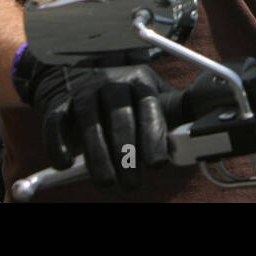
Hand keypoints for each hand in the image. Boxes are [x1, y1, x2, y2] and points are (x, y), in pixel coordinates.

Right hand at [21, 54, 171, 189]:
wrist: (78, 71)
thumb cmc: (124, 96)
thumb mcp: (150, 95)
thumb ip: (173, 111)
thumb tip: (199, 128)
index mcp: (140, 82)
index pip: (150, 109)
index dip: (154, 138)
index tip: (157, 164)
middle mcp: (112, 83)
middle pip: (120, 119)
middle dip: (127, 155)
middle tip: (132, 184)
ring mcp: (84, 91)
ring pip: (90, 123)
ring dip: (98, 156)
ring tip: (107, 182)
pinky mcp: (58, 103)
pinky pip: (56, 122)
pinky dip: (58, 144)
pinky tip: (66, 164)